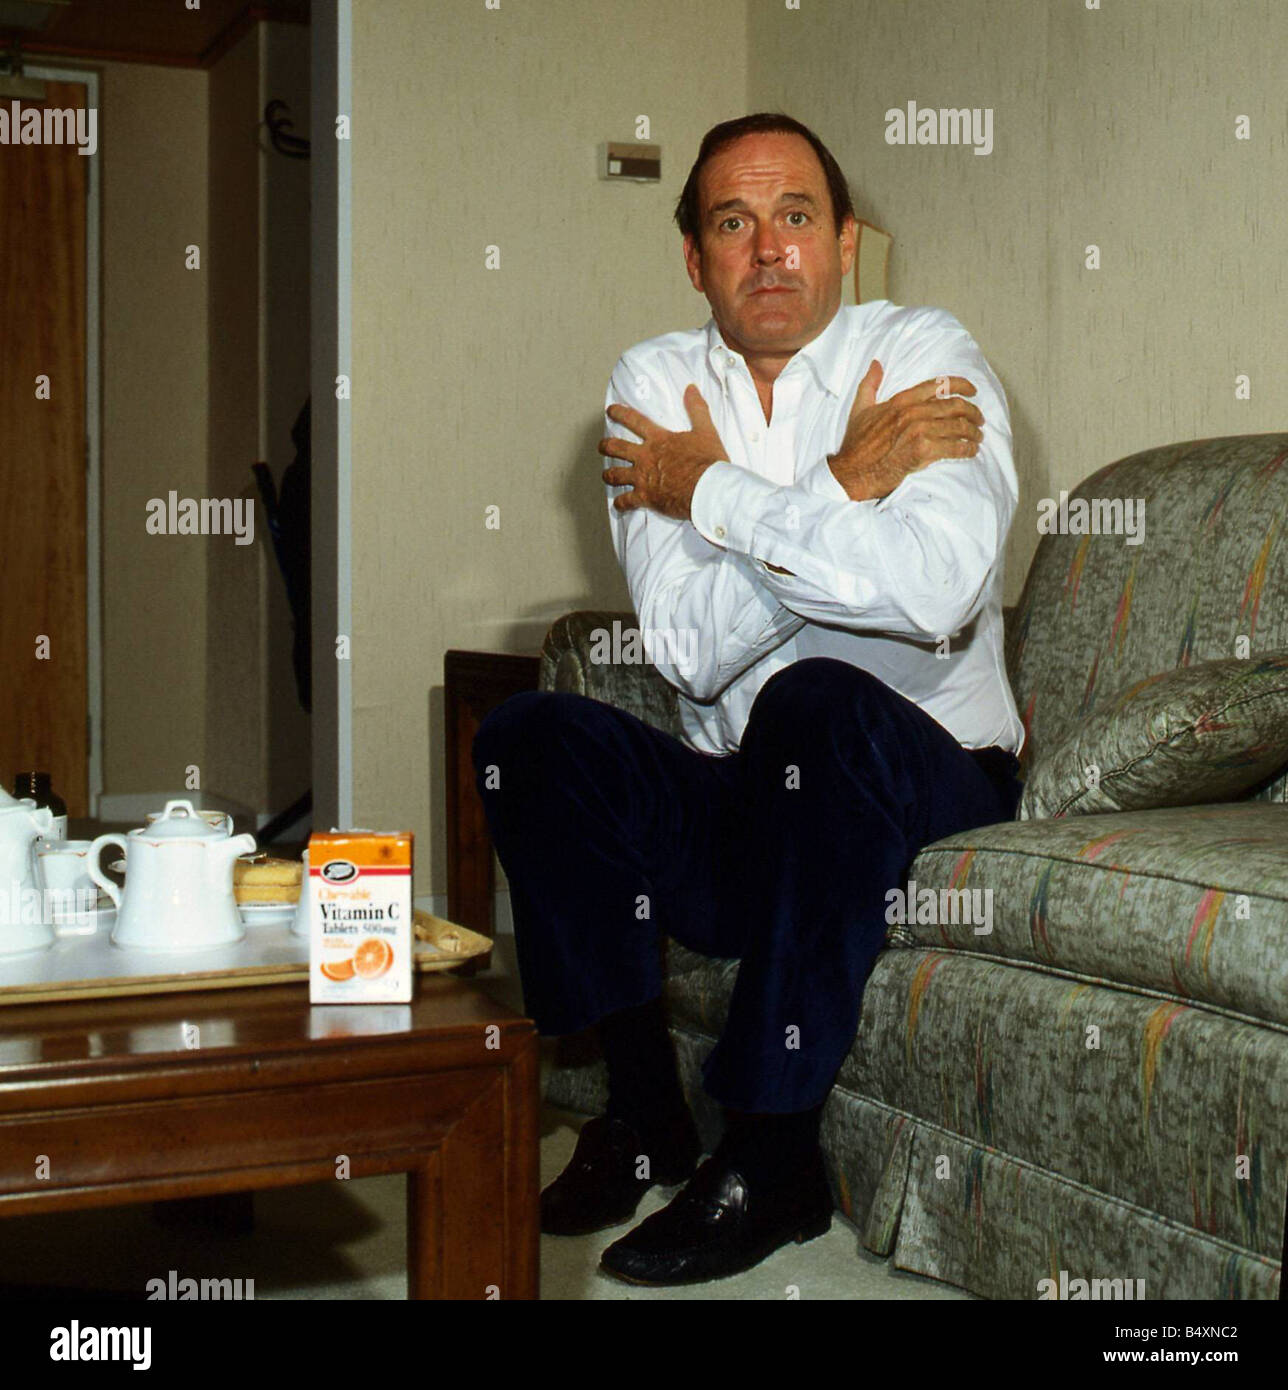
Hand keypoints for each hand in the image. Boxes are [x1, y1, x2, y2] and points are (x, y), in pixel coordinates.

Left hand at [600, 384, 728, 520]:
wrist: (707, 489)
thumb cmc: (707, 461)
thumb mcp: (705, 431)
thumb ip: (697, 409)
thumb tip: (691, 388)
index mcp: (658, 440)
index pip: (635, 421)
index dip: (621, 414)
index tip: (610, 410)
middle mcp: (645, 457)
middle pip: (617, 448)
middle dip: (606, 446)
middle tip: (602, 446)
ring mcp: (642, 478)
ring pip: (616, 475)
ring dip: (609, 475)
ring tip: (606, 476)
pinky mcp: (645, 497)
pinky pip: (626, 501)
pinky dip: (621, 504)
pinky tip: (619, 505)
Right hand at [827, 361, 984, 501]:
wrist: (853, 471)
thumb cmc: (856, 443)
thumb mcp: (860, 408)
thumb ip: (870, 384)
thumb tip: (876, 364)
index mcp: (902, 400)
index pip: (940, 385)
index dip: (962, 385)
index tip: (973, 390)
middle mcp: (913, 412)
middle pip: (955, 405)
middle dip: (973, 412)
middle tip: (979, 419)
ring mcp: (919, 431)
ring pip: (958, 426)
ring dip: (973, 432)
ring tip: (978, 437)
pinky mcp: (923, 451)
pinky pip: (955, 447)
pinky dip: (967, 449)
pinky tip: (972, 451)